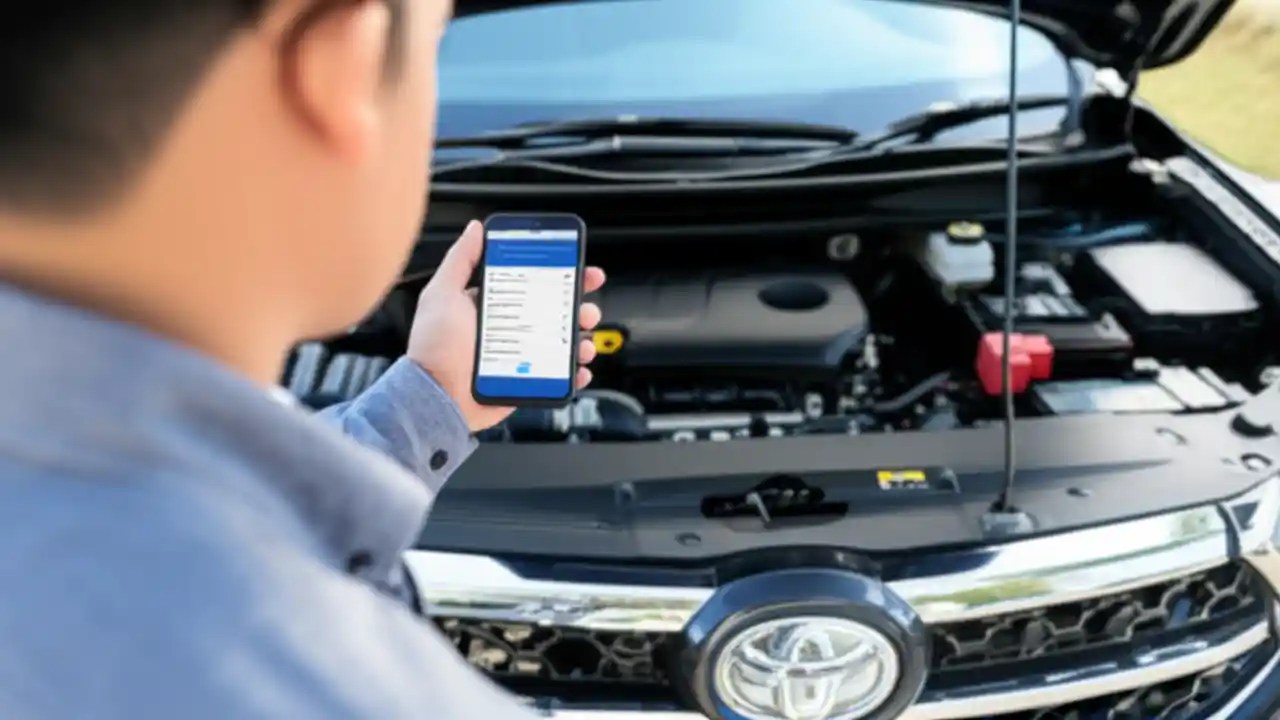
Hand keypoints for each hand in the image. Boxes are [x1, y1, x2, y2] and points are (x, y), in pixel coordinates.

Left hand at [407, 220, 605, 431]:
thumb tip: (476, 229)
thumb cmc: (434, 348)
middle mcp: (509, 329)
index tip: (579, 269)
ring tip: (583, 342)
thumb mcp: (442, 294)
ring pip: (562, 343)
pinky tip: (578, 368)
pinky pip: (558, 376)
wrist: (436, 396)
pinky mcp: (526, 381)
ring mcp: (520, 356)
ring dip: (580, 339)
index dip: (560, 275)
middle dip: (578, 307)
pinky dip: (574, 372)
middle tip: (586, 308)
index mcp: (493, 305)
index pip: (534, 283)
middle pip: (555, 312)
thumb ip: (460, 260)